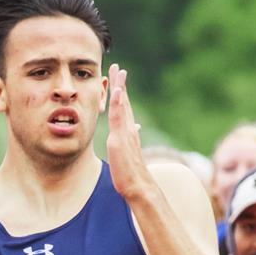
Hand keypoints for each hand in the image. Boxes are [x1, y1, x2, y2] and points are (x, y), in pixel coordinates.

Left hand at [104, 64, 154, 203]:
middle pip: (124, 101)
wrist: (139, 187)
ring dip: (120, 86)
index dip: (120, 93)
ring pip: (122, 105)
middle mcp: (129, 129)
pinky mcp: (121, 138)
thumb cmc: (132, 176)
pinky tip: (116, 89)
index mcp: (129, 133)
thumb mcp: (127, 155)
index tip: (118, 80)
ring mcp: (126, 132)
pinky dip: (118, 101)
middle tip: (118, 68)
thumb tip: (134, 132)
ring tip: (118, 71)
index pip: (124, 109)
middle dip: (120, 84)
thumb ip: (129, 142)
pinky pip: (119, 116)